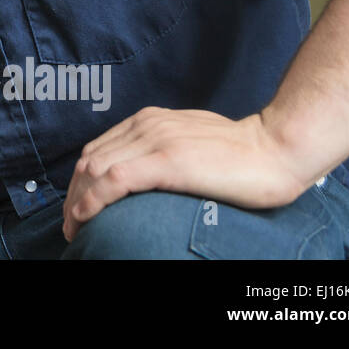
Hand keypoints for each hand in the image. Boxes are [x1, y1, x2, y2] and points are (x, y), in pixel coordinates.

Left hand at [61, 107, 312, 241]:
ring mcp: (155, 141)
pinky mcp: (167, 160)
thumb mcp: (190, 142)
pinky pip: (115, 179)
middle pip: (90, 160)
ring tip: (76, 229)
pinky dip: (93, 199)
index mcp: (149, 120)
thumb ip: (163, 150)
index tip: (77, 207)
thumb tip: (143, 174)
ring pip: (95, 169)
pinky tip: (86, 216)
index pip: (98, 149)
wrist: (277, 148)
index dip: (80, 180)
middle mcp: (146, 125)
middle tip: (71, 226)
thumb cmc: (242, 153)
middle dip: (73, 194)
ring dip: (77, 201)